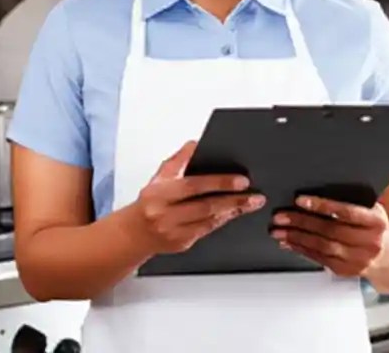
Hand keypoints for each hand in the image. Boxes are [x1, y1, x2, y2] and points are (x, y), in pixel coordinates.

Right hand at [126, 141, 265, 254]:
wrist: (135, 233)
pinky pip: (207, 231)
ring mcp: (174, 231)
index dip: (219, 182)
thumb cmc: (149, 203)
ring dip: (233, 212)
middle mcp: (165, 214)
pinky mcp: (182, 243)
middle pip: (206, 206)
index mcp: (160, 193)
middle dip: (233, 200)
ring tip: (250, 204)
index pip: (193, 185)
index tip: (240, 180)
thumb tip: (195, 145)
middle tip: (254, 195)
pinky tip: (233, 213)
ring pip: (210, 221)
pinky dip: (222, 221)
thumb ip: (178, 161)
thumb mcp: (159, 177)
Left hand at [270, 195, 388, 276]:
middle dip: (301, 222)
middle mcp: (370, 242)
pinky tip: (289, 243)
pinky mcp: (348, 271)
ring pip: (323, 247)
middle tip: (280, 217)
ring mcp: (359, 259)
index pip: (346, 212)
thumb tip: (315, 193)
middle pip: (330, 230)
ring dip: (297, 238)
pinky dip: (302, 250)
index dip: (322, 206)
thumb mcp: (371, 209)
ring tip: (279, 231)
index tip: (300, 200)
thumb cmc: (374, 226)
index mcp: (376, 221)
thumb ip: (351, 202)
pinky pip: (321, 260)